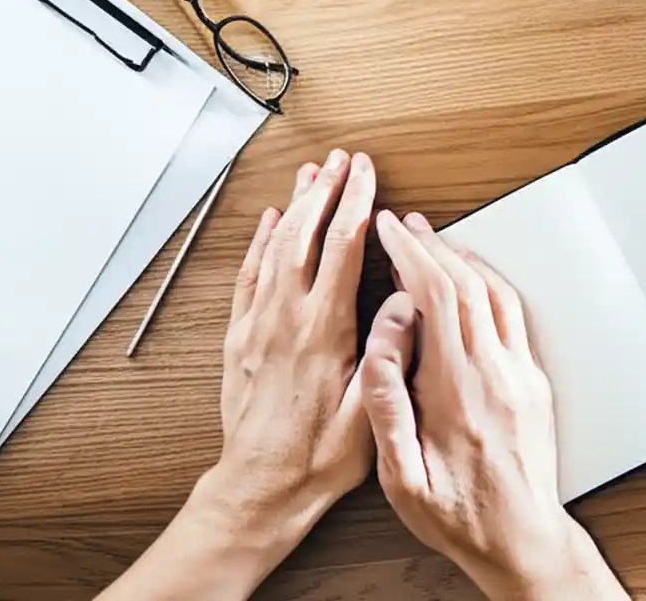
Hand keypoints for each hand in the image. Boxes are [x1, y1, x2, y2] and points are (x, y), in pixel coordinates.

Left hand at [100, 151, 378, 600]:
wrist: (261, 486)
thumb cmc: (318, 458)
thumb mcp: (369, 414)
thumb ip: (385, 355)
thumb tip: (405, 304)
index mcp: (322, 332)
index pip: (342, 248)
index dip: (356, 203)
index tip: (366, 174)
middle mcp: (286, 319)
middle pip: (305, 235)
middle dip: (326, 190)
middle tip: (341, 160)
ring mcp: (258, 325)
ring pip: (275, 248)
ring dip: (295, 206)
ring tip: (311, 175)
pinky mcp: (240, 338)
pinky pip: (249, 276)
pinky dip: (260, 243)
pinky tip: (270, 223)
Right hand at [360, 210, 627, 599]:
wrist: (522, 540)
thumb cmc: (458, 515)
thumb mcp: (402, 477)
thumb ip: (386, 406)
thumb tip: (382, 342)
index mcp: (460, 390)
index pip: (438, 297)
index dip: (411, 254)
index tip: (388, 230)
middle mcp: (498, 373)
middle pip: (468, 284)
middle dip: (432, 245)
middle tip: (404, 224)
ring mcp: (522, 374)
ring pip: (496, 293)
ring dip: (463, 258)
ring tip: (432, 239)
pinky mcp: (534, 382)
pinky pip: (514, 315)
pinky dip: (489, 284)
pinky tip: (472, 279)